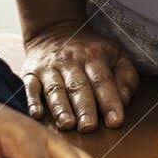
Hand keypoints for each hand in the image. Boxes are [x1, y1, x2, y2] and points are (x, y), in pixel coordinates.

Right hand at [21, 21, 139, 131]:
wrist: (55, 30)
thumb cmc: (92, 50)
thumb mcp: (116, 54)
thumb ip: (126, 77)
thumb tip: (125, 101)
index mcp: (95, 57)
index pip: (103, 81)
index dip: (109, 101)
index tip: (115, 122)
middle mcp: (71, 61)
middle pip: (78, 87)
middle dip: (84, 108)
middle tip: (89, 127)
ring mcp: (49, 67)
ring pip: (55, 89)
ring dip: (61, 108)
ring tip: (67, 124)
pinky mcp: (31, 73)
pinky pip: (31, 87)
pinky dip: (33, 101)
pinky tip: (37, 114)